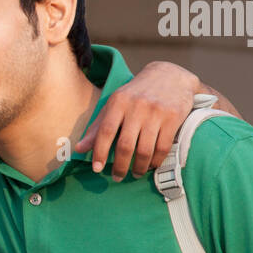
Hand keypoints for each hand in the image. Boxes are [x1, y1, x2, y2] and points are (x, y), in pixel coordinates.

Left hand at [74, 61, 197, 180]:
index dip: (99, 152)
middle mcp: (137, 106)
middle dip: (120, 166)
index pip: (105, 131)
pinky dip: (156, 161)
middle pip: (125, 145)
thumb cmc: (136, 94)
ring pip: (145, 150)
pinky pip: (163, 147)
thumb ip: (97, 127)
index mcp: (119, 102)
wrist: (170, 76)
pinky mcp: (173, 117)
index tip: (97, 169)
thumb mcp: (115, 104)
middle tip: (117, 177)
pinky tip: (151, 165)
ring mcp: (156, 112)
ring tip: (135, 173)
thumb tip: (79, 149)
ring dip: (139, 167)